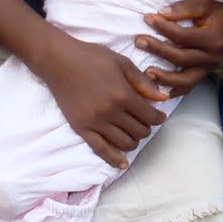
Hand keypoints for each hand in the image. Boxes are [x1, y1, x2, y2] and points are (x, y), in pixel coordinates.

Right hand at [36, 35, 169, 169]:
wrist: (58, 61)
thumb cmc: (91, 57)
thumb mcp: (122, 63)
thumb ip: (144, 83)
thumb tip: (164, 98)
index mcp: (123, 94)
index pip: (150, 116)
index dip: (158, 118)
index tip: (159, 116)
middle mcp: (110, 112)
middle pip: (139, 131)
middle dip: (146, 128)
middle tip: (144, 121)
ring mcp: (95, 122)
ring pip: (124, 143)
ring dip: (134, 140)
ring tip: (133, 132)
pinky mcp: (81, 129)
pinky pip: (101, 150)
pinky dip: (114, 159)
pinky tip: (123, 164)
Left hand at [137, 0, 222, 96]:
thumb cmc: (216, 9)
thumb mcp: (203, 3)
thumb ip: (183, 8)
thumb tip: (161, 14)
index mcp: (213, 38)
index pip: (183, 36)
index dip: (164, 27)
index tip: (148, 18)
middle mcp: (212, 57)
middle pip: (181, 58)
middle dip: (158, 50)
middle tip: (139, 41)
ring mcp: (208, 69)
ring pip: (185, 80)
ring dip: (164, 78)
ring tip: (146, 73)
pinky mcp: (203, 75)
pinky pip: (188, 88)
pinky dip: (172, 91)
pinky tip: (158, 91)